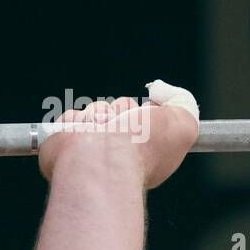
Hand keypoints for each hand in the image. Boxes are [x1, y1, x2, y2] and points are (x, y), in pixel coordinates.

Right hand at [38, 81, 199, 188]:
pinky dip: (76, 121)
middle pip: (121, 108)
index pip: (148, 117)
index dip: (147, 112)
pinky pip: (70, 117)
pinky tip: (83, 135)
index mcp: (149, 151)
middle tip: (123, 127)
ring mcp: (93, 149)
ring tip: (101, 133)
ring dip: (99, 114)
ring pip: (96, 109)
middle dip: (122, 108)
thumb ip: (183, 102)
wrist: (100, 159)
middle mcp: (122, 152)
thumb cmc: (141, 147)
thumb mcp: (183, 125)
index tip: (149, 116)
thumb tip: (159, 90)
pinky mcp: (66, 144)